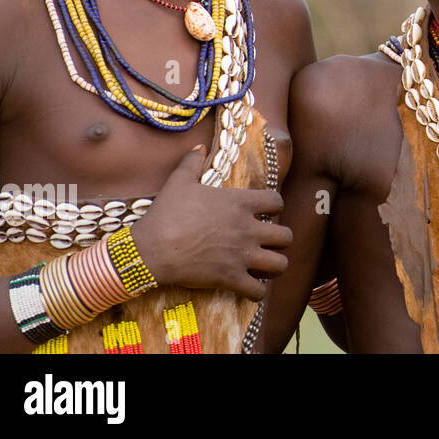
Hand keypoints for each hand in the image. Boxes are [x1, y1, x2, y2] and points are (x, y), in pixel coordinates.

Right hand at [128, 146, 292, 300]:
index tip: (266, 213)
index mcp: (240, 203)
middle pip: (287, 236)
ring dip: (275, 266)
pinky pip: (259, 291)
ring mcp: (242, 255)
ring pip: (281, 264)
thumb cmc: (166, 214)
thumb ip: (191, 163)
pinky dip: (258, 291)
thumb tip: (197, 147)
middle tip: (267, 243)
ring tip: (265, 266)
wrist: (151, 248)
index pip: (277, 202)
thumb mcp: (179, 182)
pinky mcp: (232, 278)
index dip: (275, 207)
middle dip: (280, 241)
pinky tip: (250, 287)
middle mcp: (248, 229)